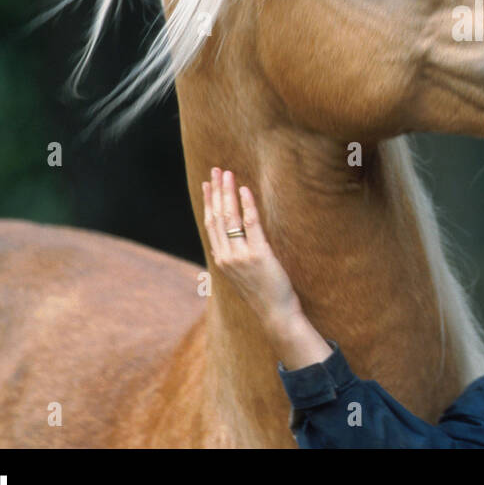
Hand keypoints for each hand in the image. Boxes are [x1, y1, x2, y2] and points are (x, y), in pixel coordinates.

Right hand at [202, 168, 299, 323]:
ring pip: (229, 218)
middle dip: (216, 191)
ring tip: (228, 174)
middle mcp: (226, 256)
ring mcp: (240, 256)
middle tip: (217, 170)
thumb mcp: (241, 274)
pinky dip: (247, 205)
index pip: (210, 224)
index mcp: (220, 260)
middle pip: (217, 216)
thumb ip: (233, 256)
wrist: (275, 314)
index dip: (208, 202)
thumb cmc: (262, 293)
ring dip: (228, 193)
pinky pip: (251, 224)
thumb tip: (230, 239)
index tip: (207, 184)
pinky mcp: (258, 255)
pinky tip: (246, 190)